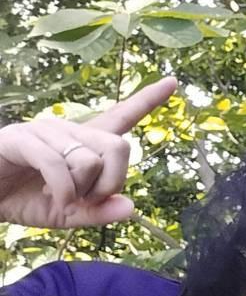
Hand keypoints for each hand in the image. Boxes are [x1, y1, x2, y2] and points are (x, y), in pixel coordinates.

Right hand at [0, 77, 176, 228]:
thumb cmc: (24, 199)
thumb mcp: (70, 213)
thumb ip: (100, 212)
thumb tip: (130, 207)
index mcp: (84, 143)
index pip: (122, 116)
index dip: (147, 100)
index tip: (173, 82)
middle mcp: (69, 130)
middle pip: (119, 146)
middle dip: (112, 182)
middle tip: (88, 199)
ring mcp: (45, 131)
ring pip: (90, 160)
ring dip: (81, 191)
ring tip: (59, 197)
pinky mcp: (21, 139)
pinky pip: (59, 165)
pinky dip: (62, 191)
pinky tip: (53, 199)